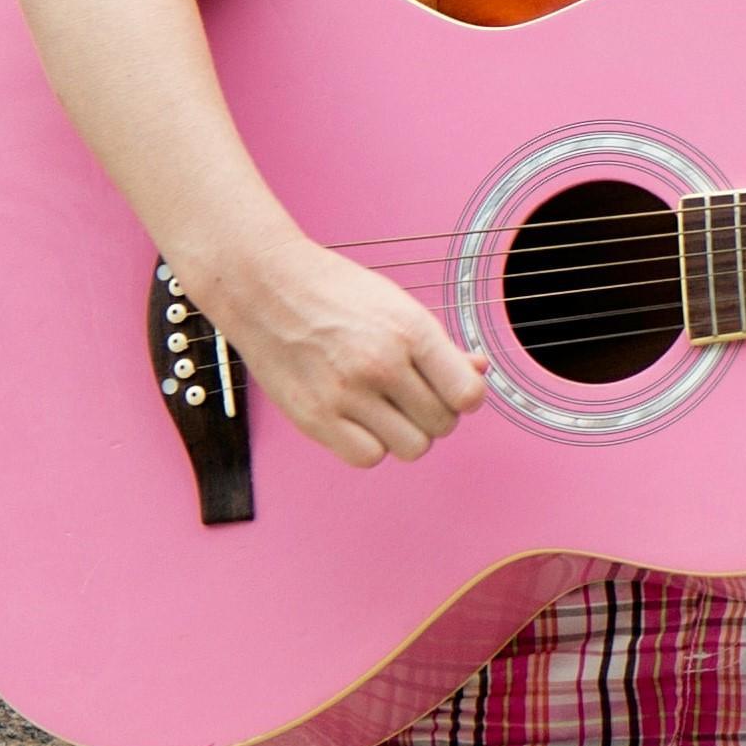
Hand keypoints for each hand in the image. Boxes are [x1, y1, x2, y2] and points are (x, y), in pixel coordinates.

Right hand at [173, 232, 488, 467]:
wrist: (265, 287)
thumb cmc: (334, 293)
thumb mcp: (398, 305)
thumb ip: (440, 346)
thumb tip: (479, 371)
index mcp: (410, 330)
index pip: (467, 395)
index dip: (465, 397)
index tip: (450, 390)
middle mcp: (381, 363)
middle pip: (442, 425)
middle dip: (434, 414)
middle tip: (410, 395)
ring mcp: (346, 393)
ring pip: (412, 448)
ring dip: (405, 433)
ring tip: (385, 409)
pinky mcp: (314, 418)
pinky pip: (368, 458)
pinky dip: (370, 446)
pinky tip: (360, 421)